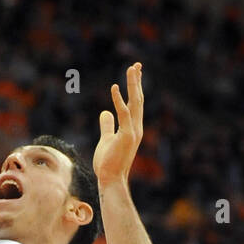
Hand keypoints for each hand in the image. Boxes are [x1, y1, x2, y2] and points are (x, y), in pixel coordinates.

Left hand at [92, 63, 143, 189]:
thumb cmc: (108, 163)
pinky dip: (120, 100)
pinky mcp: (126, 136)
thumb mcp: (106, 139)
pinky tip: (115, 87)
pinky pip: (123, 114)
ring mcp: (133, 131)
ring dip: (133, 85)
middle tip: (137, 64)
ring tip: (132, 69)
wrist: (110, 179)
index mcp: (132, 128)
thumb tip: (105, 112)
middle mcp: (136, 127)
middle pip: (138, 99)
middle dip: (137, 81)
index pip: (135, 103)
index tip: (135, 72)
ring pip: (135, 103)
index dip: (135, 87)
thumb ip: (107, 125)